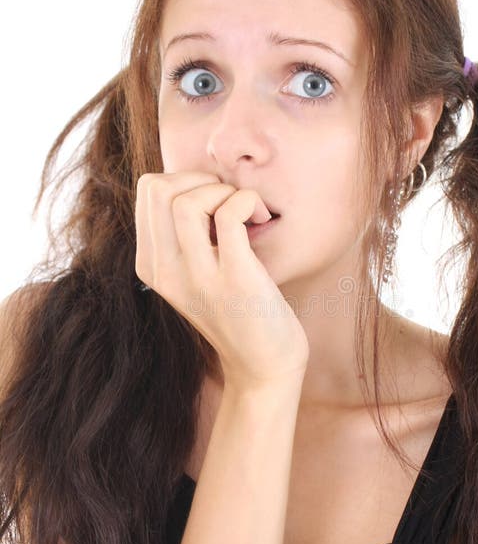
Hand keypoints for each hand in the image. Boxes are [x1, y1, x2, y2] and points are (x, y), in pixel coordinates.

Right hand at [135, 172, 308, 387]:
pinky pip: (229, 214)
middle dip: (201, 178)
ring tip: (247, 212)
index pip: (147, 190)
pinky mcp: (233, 280)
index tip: (214, 202)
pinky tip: (260, 217)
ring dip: (223, 191)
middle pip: (157, 188)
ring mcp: (196, 278)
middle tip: (229, 202)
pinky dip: (247, 201)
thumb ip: (183, 235)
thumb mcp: (195, 273)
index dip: (186, 179)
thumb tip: (193, 182)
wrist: (263, 365)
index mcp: (151, 264)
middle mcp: (164, 272)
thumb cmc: (238, 310)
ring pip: (185, 201)